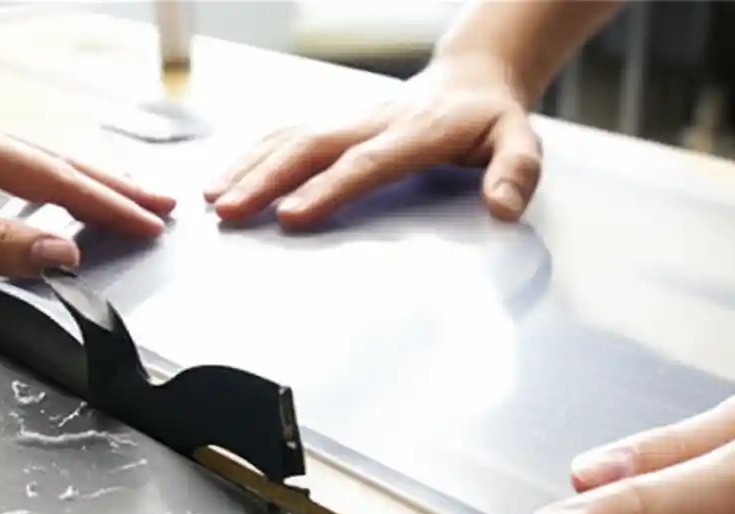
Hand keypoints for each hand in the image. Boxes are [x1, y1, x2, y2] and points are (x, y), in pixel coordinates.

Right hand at [205, 56, 541, 228]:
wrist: (473, 78)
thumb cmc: (493, 120)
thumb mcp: (521, 143)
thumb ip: (515, 173)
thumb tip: (503, 207)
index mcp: (418, 131)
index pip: (368, 162)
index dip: (330, 188)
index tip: (292, 215)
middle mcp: (375, 120)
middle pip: (313, 147)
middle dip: (267, 179)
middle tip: (230, 211)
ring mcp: (350, 118)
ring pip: (290, 137)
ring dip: (249, 167)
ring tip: (213, 200)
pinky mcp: (336, 122)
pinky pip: (286, 133)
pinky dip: (252, 154)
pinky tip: (225, 177)